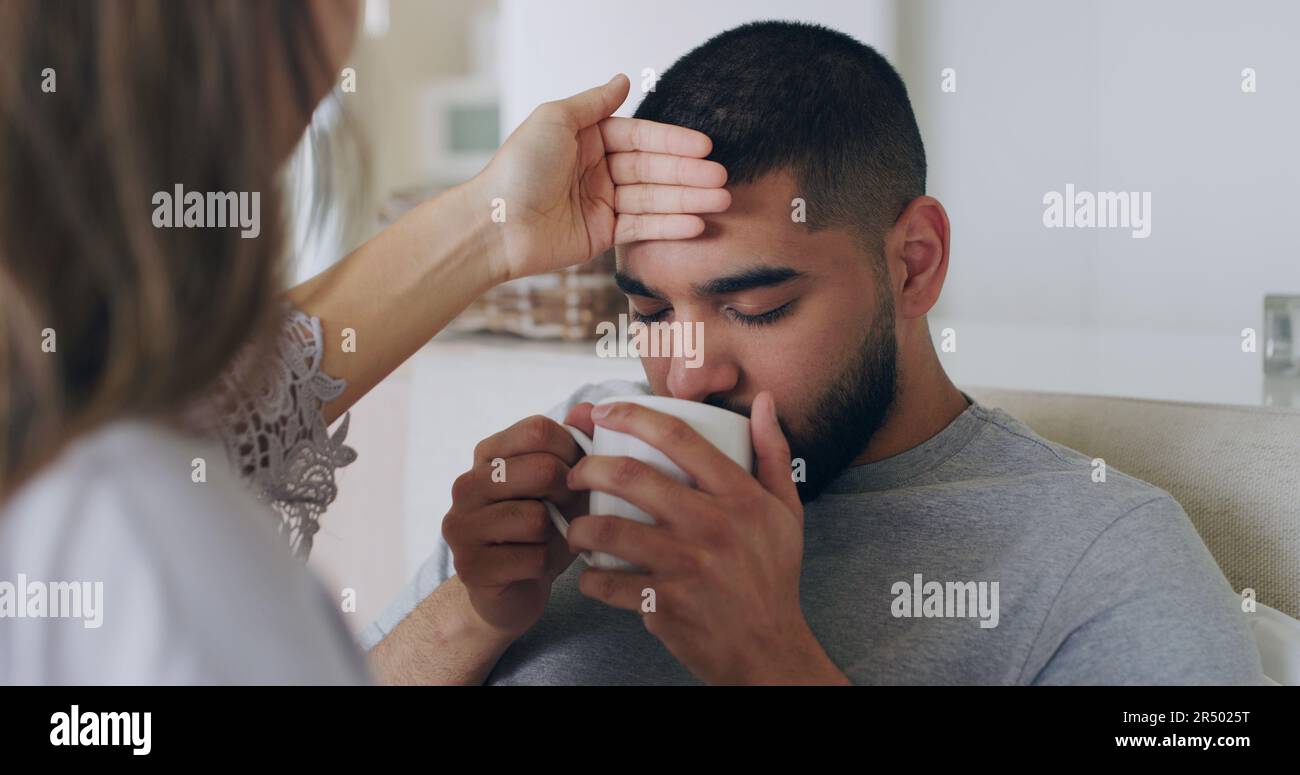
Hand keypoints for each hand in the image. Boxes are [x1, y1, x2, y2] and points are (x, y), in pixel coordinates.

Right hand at [441, 409, 593, 638]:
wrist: (515, 591)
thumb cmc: (545, 530)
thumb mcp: (565, 485)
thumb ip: (576, 445)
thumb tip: (587, 410)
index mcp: (487, 454)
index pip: (538, 430)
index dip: (573, 452)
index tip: (578, 476)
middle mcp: (466, 483)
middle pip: (539, 469)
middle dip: (568, 494)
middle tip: (566, 513)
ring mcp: (461, 525)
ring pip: (535, 518)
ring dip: (555, 535)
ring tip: (546, 541)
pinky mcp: (469, 566)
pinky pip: (531, 558)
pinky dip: (545, 565)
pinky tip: (533, 568)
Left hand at [472, 74, 729, 282]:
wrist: (496, 224)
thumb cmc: (518, 168)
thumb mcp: (555, 120)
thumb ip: (593, 102)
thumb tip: (623, 79)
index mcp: (587, 140)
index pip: (640, 138)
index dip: (672, 142)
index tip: (704, 146)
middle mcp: (597, 169)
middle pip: (652, 169)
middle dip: (688, 174)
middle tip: (721, 177)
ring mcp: (602, 203)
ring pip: (653, 199)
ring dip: (688, 200)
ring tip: (720, 200)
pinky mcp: (602, 235)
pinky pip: (642, 227)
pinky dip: (669, 225)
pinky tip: (696, 224)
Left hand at [563, 393, 849, 684]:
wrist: (769, 651)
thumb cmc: (773, 576)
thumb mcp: (786, 512)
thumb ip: (773, 453)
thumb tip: (763, 400)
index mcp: (740, 496)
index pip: (679, 437)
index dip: (632, 414)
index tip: (601, 412)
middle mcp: (713, 526)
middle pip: (631, 476)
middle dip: (588, 467)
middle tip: (575, 474)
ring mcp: (687, 567)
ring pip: (609, 531)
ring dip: (578, 526)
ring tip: (575, 527)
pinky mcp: (666, 606)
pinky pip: (609, 584)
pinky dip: (590, 578)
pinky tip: (590, 573)